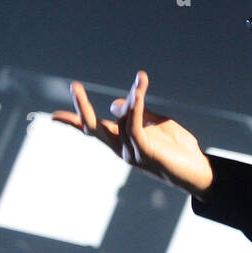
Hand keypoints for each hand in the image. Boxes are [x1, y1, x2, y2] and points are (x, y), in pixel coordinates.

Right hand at [51, 71, 213, 196]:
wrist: (198, 172)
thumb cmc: (179, 150)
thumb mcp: (157, 125)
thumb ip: (138, 114)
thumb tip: (115, 104)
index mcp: (122, 142)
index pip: (94, 130)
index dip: (74, 122)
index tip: (52, 116)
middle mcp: (122, 149)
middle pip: (94, 129)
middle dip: (82, 108)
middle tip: (74, 86)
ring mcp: (132, 152)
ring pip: (123, 120)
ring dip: (133, 98)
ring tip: (140, 80)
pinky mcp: (145, 152)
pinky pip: (135, 126)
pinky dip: (136, 107)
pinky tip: (138, 92)